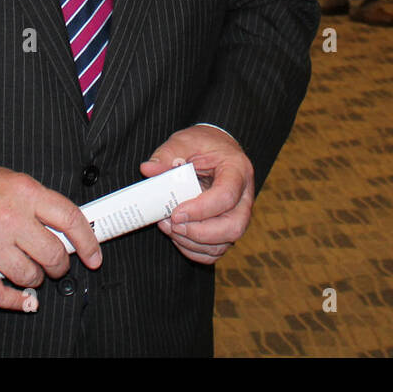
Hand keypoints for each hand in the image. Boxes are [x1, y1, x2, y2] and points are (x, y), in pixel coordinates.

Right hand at [0, 164, 99, 311]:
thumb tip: (69, 231)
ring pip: (29, 276)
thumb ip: (42, 205)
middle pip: (52, 254)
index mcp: (26, 194)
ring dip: (37, 279)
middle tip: (57, 264)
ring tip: (33, 272)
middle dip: (60, 264)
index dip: (87, 242)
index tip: (94, 256)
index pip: (69, 219)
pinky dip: (15, 301)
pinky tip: (24, 299)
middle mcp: (9, 220)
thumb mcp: (18, 183)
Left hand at [141, 125, 254, 263]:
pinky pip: (215, 251)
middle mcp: (244, 196)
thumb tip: (148, 169)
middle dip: (199, 232)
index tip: (176, 212)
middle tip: (172, 223)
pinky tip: (176, 235)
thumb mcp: (185, 141)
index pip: (227, 196)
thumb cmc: (203, 144)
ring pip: (223, 243)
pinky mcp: (228, 229)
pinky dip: (194, 250)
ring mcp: (239, 215)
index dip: (201, 209)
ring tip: (168, 227)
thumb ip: (168, 154)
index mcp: (238, 170)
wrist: (216, 150)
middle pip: (233, 227)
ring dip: (192, 242)